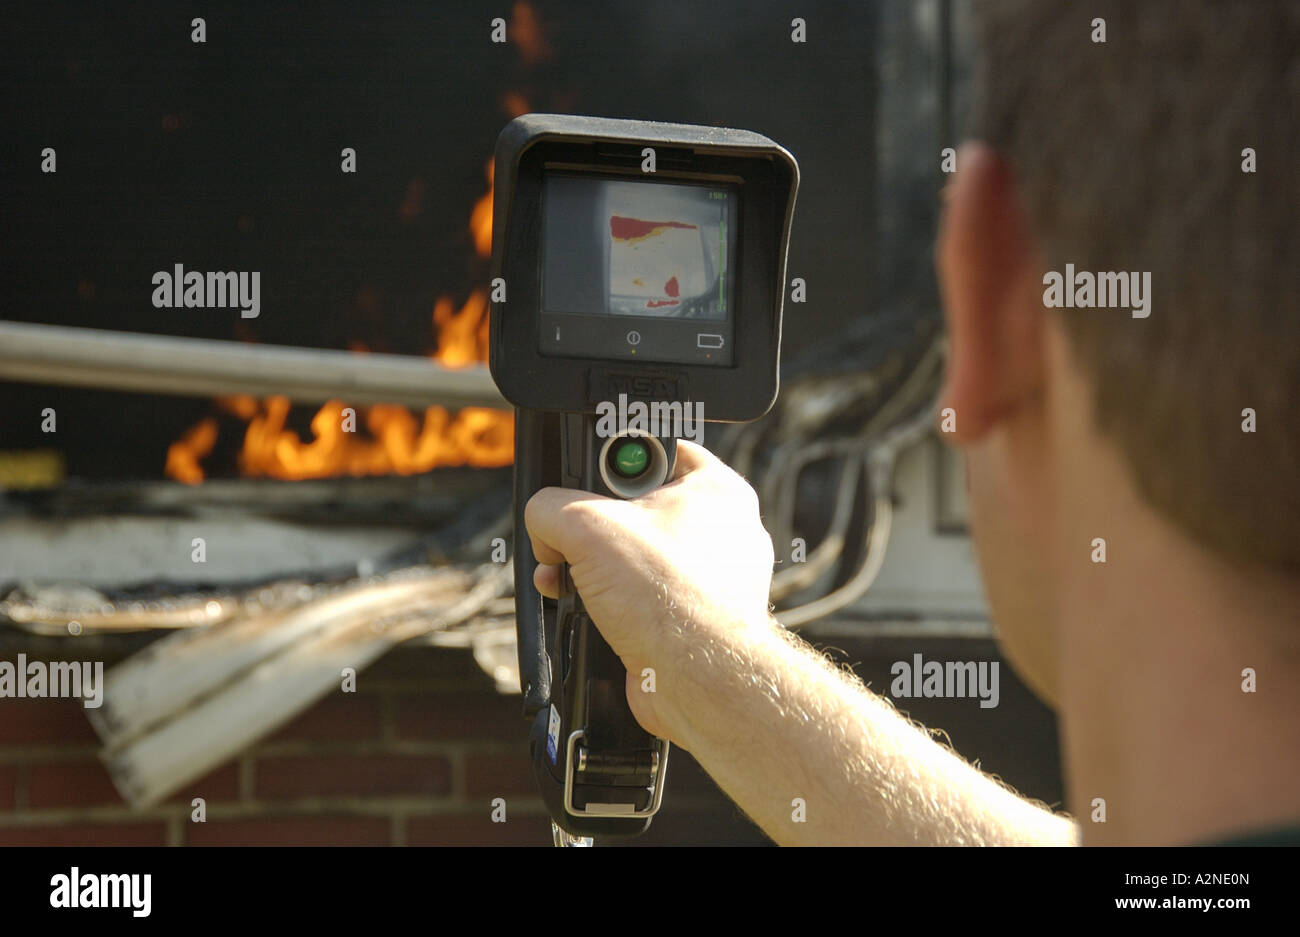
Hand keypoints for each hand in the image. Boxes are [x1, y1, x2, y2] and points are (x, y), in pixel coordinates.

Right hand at [524, 440, 775, 742]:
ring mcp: (708, 577)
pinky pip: (638, 596)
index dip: (613, 459)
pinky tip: (586, 612)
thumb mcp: (587, 527)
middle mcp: (719, 530)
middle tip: (570, 539)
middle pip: (634, 508)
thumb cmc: (668, 598)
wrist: (698, 681)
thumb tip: (542, 520)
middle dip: (587, 528)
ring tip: (567, 579)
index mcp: (715, 489)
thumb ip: (551, 506)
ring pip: (631, 556)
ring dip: (587, 569)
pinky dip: (606, 603)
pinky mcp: (690, 618)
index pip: (657, 448)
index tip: (585, 476)